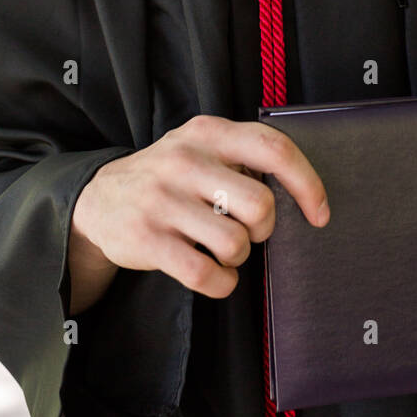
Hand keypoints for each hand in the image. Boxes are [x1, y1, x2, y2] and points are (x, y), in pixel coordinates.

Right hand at [69, 115, 328, 308]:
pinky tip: (215, 276)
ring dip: (238, 257)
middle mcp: (185, 160)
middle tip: (249, 230)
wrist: (97, 199)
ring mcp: (163, 200)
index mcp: (209, 132)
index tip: (319, 214)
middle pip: (260, 204)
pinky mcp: (147, 239)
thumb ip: (244, 155)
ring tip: (222, 249)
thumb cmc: (170, 177)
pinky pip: (206, 275)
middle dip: (264, 228)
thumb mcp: (201, 146)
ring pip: (235, 243)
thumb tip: (302, 189)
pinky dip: (221, 284)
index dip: (307, 184)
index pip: (275, 149)